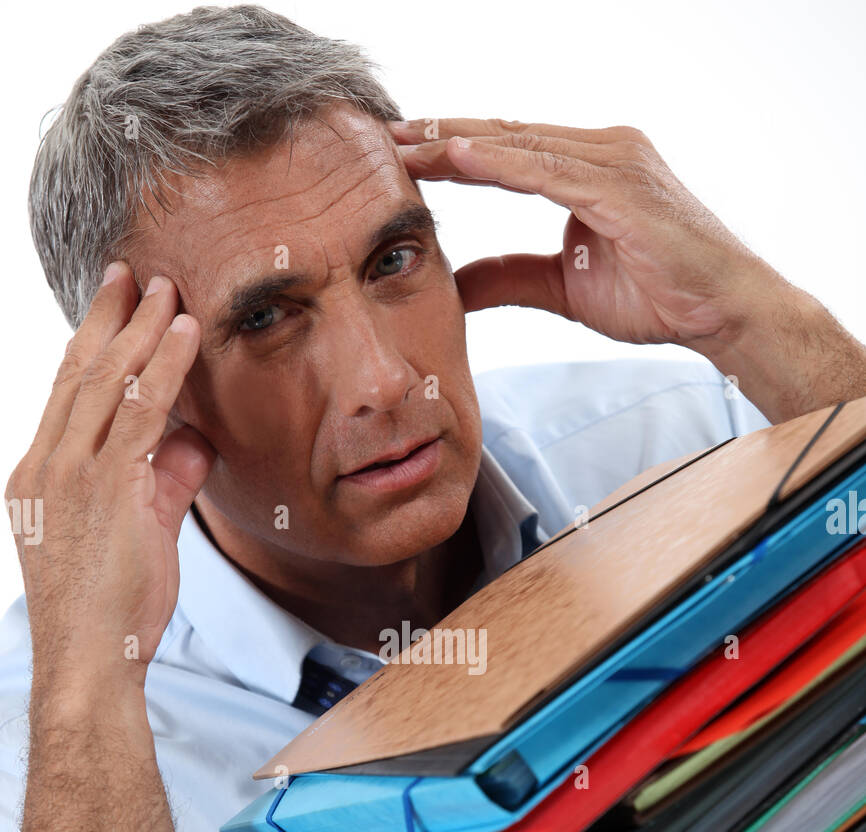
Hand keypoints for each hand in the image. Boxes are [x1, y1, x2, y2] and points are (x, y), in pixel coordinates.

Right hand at [5, 264, 214, 686]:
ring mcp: (68, 473)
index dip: (92, 343)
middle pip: (78, 371)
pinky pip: (139, 411)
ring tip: (168, 289)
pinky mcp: (102, 487)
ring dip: (141, 329)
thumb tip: (194, 437)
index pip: (66, 393)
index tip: (114, 305)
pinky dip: (165, 367)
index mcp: (40, 474)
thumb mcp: (141, 530)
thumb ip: (164, 477)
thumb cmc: (111, 608)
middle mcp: (45, 464)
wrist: (90, 659)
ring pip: (105, 381)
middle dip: (109, 317)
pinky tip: (185, 334)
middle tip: (134, 274)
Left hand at [390, 117, 766, 347]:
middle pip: (505, 137)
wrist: (723, 312)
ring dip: (457, 144)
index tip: (401, 156)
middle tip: (385, 137)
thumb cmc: (660, 294)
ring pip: (519, 145)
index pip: (506, 151)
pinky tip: (457, 158)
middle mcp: (601, 149)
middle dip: (442, 137)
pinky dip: (499, 163)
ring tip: (405, 146)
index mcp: (588, 166)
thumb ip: (510, 278)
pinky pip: (546, 169)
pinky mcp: (621, 185)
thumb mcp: (563, 287)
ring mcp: (613, 161)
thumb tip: (456, 284)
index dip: (452, 151)